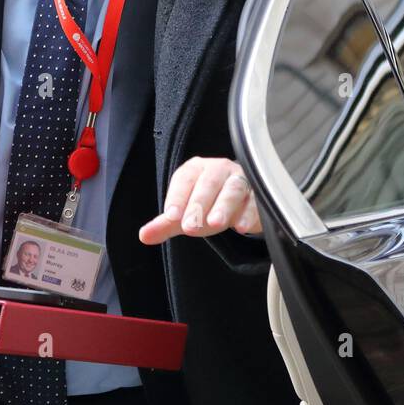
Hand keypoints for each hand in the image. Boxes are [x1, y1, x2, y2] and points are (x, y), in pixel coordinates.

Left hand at [139, 156, 260, 243]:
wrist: (240, 201)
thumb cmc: (208, 203)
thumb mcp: (185, 214)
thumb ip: (165, 224)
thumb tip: (144, 235)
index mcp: (196, 169)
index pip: (184, 179)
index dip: (177, 197)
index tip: (171, 217)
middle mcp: (219, 169)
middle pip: (209, 183)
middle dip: (199, 204)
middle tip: (191, 226)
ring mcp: (241, 180)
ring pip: (233, 189)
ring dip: (224, 206)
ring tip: (216, 224)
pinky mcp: (259, 195)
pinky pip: (255, 202)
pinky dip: (249, 214)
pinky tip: (242, 227)